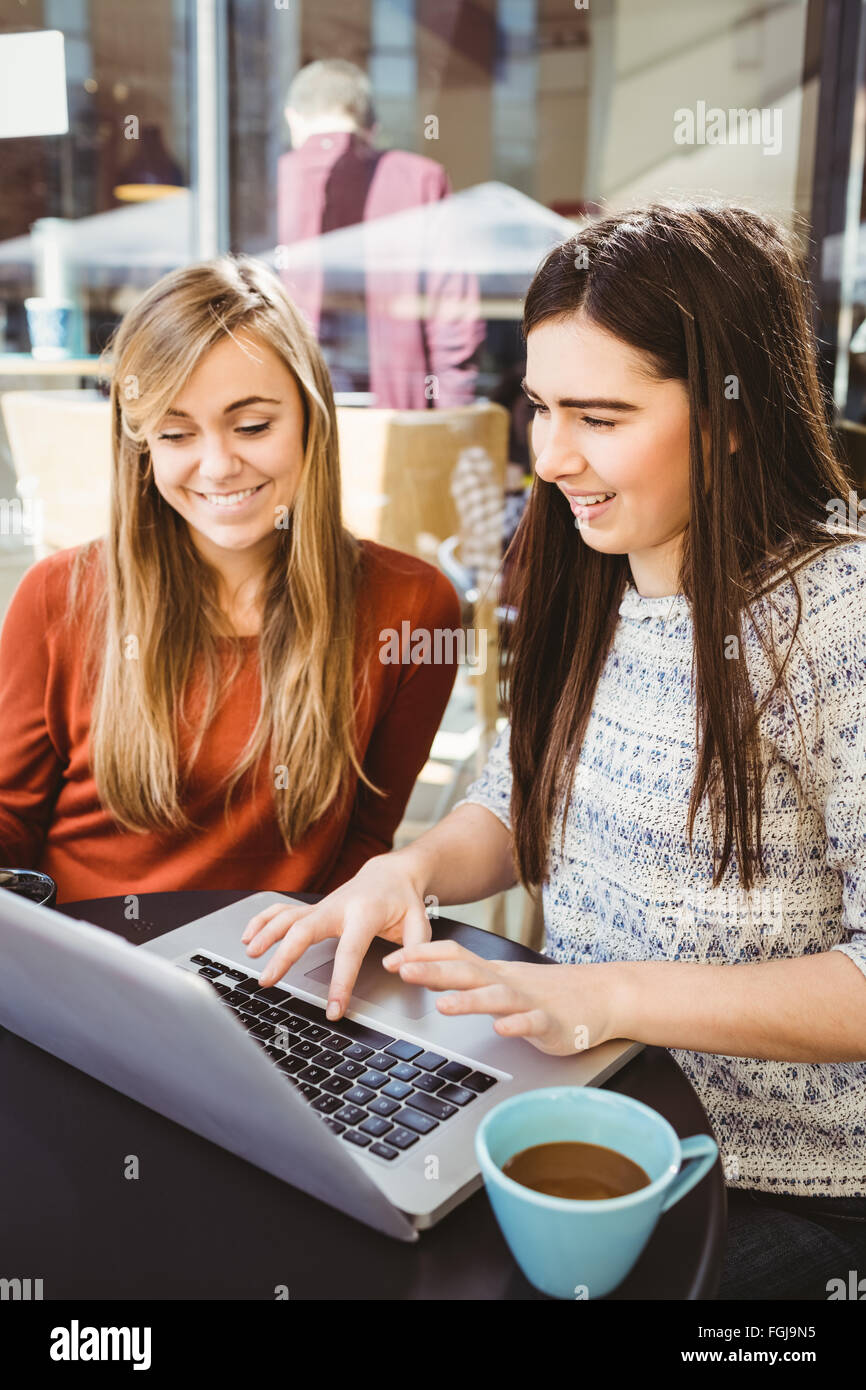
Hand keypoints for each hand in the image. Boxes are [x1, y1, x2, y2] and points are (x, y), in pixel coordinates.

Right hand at [240, 854, 432, 1019]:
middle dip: (284, 955)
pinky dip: (263, 920)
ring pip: (288, 917)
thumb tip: (398, 969)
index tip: (333, 1010)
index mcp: (365, 913)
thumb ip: (414, 948)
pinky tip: (249, 936)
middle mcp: (338, 907)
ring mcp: (322, 906)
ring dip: (266, 933)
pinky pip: (283, 910)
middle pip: (304, 929)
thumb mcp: (420, 922)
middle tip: (268, 981)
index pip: (350, 952)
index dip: (341, 983)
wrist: (391, 874)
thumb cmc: (404, 901)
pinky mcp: (314, 908)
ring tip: (250, 955)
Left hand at [383, 939, 625, 1055]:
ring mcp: (530, 1002)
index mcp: (493, 973)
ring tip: (443, 1005)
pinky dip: (517, 1025)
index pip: (454, 955)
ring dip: (469, 1000)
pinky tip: (502, 1028)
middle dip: (433, 971)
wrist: (601, 996)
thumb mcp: (502, 983)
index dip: (421, 956)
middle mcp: (508, 982)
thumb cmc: (547, 993)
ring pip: (497, 997)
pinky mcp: (552, 1023)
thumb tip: (428, 977)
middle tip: (402, 971)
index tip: (389, 959)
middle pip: (467, 971)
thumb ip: (468, 981)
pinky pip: (534, 1024)